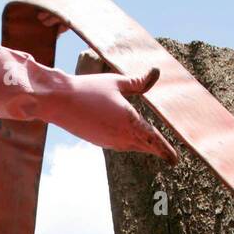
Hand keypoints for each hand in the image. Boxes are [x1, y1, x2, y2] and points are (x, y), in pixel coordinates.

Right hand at [0, 45, 178, 164]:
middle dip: (157, 149)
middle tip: (169, 157)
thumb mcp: (116, 82)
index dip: (166, 150)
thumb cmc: (88, 88)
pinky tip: (128, 139)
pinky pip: (118, 144)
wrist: (58, 102)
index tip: (175, 160)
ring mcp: (108, 141)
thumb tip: (156, 73)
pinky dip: (127, 142)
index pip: (153, 139)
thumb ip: (138, 82)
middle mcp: (120, 136)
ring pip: (131, 146)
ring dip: (142, 145)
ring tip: (152, 146)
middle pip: (144, 145)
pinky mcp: (98, 141)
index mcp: (129, 121)